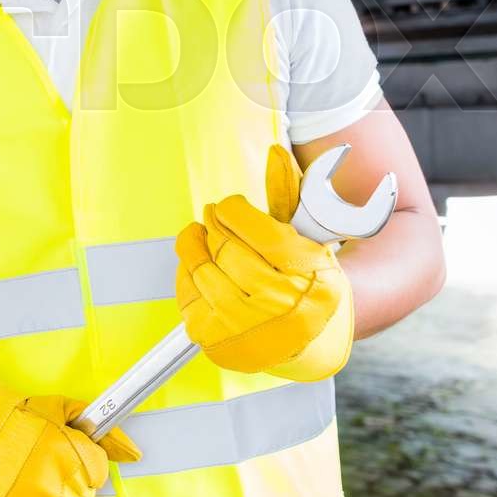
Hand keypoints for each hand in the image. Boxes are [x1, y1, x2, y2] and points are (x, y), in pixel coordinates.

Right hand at [0, 364, 140, 496]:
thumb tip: (132, 451)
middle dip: (68, 481)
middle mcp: (61, 488)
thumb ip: (97, 427)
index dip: (82, 461)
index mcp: (71, 456)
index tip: (63, 455)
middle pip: (84, 495)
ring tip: (29, 485)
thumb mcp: (55, 410)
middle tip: (41, 467)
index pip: (98, 470)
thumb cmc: (8, 425)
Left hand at [174, 145, 354, 380]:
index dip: (233, 210)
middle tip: (214, 217)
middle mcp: (278, 304)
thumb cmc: (306, 283)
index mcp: (306, 274)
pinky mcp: (216, 341)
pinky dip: (187, 273)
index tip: (229, 207)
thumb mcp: (309, 239)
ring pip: (201, 268)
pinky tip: (199, 266)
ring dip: (195, 244)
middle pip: (224, 246)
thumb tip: (275, 152)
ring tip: (201, 236)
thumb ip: (289, 194)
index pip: (253, 227)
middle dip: (214, 224)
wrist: (308, 345)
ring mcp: (245, 327)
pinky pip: (186, 293)